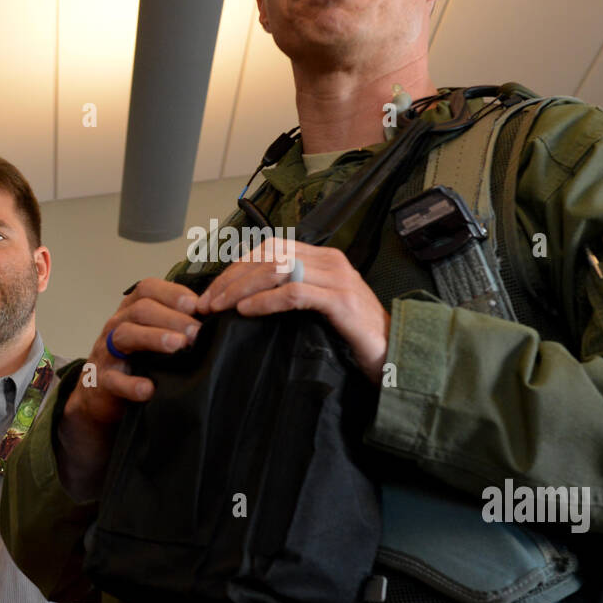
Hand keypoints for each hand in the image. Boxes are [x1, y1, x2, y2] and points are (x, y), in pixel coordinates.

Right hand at [56, 278, 199, 498]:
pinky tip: (149, 388)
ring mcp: (106, 352)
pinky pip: (114, 380)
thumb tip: (216, 316)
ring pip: (126, 335)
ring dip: (154, 338)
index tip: (198, 306)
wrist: (102, 396)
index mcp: (131, 309)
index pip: (148, 289)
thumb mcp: (153, 335)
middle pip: (141, 309)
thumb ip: (176, 323)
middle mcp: (117, 325)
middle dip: (172, 318)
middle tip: (196, 332)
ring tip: (178, 346)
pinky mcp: (101, 381)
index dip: (173, 293)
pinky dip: (131, 384)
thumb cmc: (137, 360)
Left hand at [195, 238, 390, 383]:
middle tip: (208, 302)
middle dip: (231, 278)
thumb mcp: (320, 307)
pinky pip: (294, 293)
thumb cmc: (353, 335)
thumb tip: (247, 299)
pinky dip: (265, 301)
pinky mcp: (341, 301)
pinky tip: (245, 312)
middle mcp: (330, 261)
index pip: (268, 249)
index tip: (212, 291)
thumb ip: (293, 294)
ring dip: (241, 288)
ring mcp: (337, 279)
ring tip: (220, 307)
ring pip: (276, 269)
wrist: (394, 353)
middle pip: (268, 256)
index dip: (236, 267)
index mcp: (322, 258)